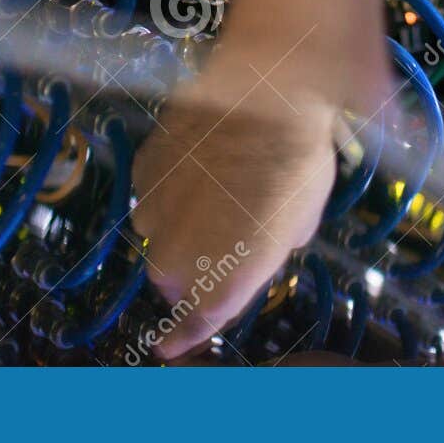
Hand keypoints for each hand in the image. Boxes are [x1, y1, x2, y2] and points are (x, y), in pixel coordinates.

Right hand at [131, 70, 339, 359]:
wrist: (263, 95)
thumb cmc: (296, 161)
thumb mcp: (301, 216)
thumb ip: (273, 244)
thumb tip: (265, 236)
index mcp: (226, 278)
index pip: (197, 323)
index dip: (182, 336)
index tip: (168, 347)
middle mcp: (181, 256)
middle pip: (170, 280)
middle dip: (187, 271)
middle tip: (216, 241)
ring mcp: (155, 212)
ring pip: (153, 235)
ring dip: (173, 226)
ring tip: (208, 191)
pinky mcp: (142, 172)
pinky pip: (148, 193)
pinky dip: (165, 189)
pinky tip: (194, 163)